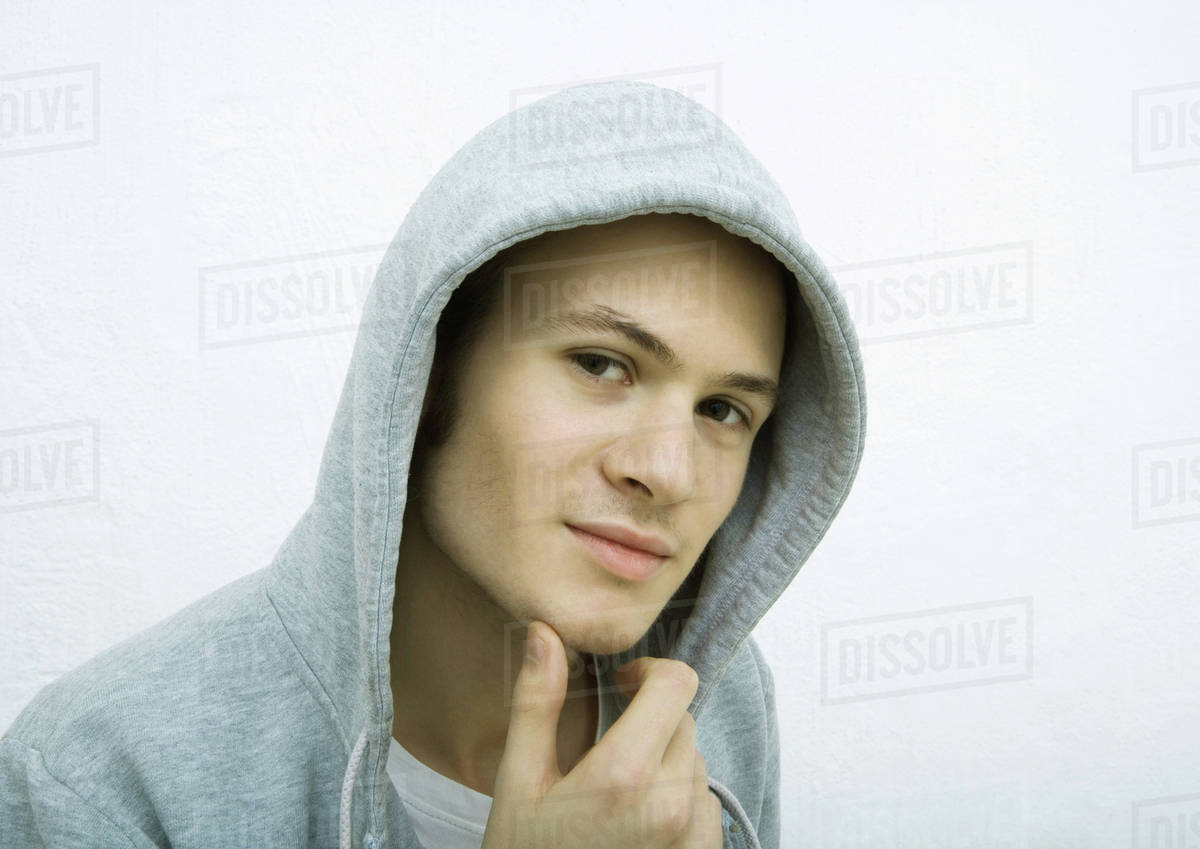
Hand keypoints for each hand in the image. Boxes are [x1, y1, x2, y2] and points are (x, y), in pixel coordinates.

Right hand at [481, 620, 723, 847]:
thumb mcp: (518, 784)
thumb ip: (535, 703)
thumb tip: (546, 633)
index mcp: (625, 776)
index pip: (677, 684)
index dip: (648, 672)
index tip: (620, 685)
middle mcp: (673, 805)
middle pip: (683, 722)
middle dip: (648, 721)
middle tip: (604, 749)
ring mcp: (694, 840)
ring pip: (694, 763)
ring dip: (664, 762)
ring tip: (616, 796)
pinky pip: (703, 807)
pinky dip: (677, 803)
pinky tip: (634, 828)